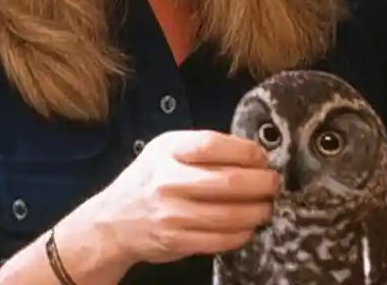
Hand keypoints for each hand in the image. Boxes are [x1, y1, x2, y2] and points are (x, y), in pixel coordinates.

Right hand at [80, 129, 278, 266]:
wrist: (113, 221)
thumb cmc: (148, 180)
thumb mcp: (165, 150)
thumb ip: (201, 148)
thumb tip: (252, 154)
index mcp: (167, 151)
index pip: (212, 146)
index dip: (245, 151)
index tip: (262, 157)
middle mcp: (168, 180)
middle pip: (229, 182)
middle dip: (262, 184)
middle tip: (273, 184)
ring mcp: (172, 214)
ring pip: (230, 215)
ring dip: (257, 211)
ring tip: (265, 207)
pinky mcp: (177, 241)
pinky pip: (221, 239)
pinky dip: (242, 233)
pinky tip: (248, 227)